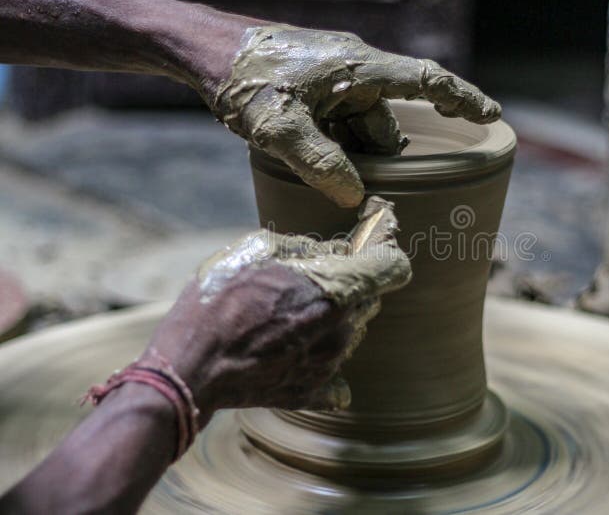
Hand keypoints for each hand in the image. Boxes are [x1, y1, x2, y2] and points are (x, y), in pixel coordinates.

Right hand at [143, 197, 409, 423]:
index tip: (371, 242)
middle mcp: (342, 330)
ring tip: (286, 313)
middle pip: (369, 297)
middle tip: (310, 277)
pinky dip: (320, 357)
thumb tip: (333, 251)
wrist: (190, 368)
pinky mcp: (314, 391)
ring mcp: (331, 365)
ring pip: (351, 331)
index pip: (393, 267)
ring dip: (332, 317)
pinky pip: (335, 372)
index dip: (384, 248)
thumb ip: (305, 247)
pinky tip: (293, 349)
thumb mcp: (256, 251)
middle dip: (351, 283)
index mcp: (335, 290)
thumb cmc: (217, 302)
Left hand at [195, 22, 501, 206]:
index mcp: (358, 68)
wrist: (202, 50)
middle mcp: (352, 70)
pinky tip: (309, 161)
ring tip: (319, 172)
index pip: (424, 80)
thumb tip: (354, 196)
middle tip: (358, 187)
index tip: (490, 116)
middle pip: (385, 121)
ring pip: (359, 126)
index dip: (461, 98)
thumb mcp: (279, 127)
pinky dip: (332, 144)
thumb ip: (320, 162)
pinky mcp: (314, 88)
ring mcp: (332, 79)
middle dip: (376, 156)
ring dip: (348, 153)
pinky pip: (338, 122)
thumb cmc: (243, 77)